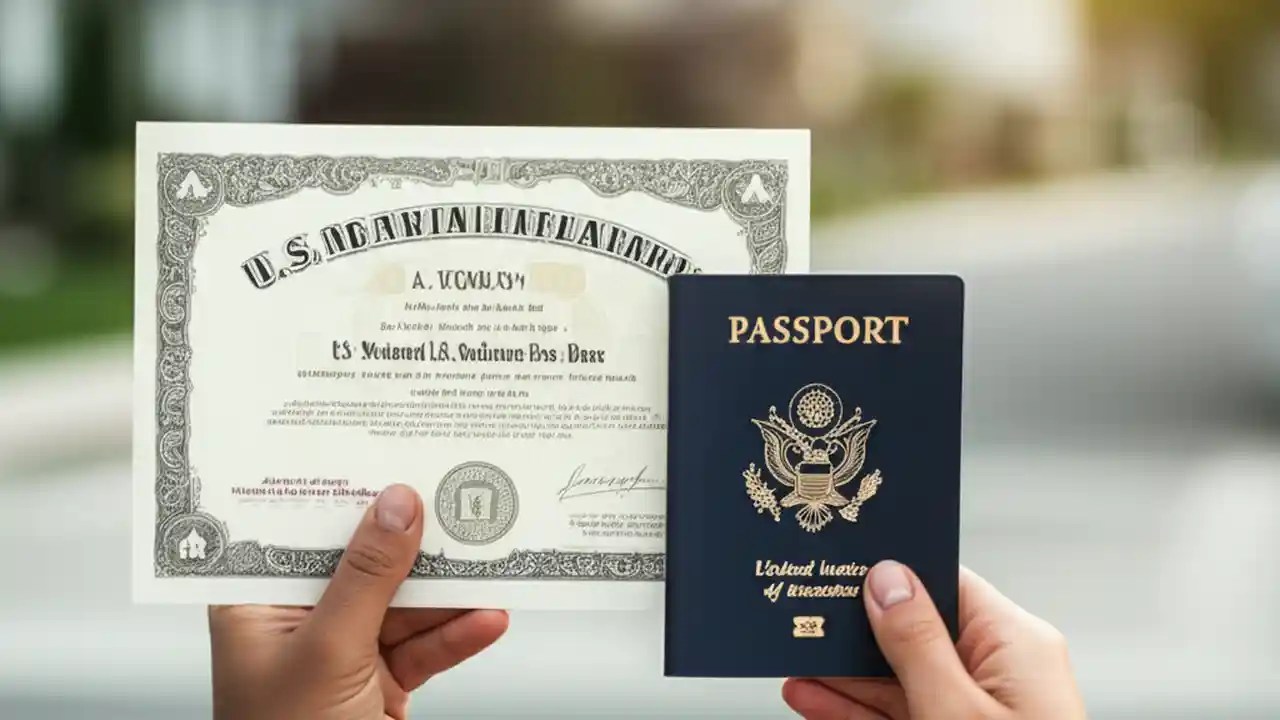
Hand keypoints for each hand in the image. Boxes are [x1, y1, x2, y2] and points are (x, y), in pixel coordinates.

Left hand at [209, 484, 508, 719]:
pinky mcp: (381, 681)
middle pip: (360, 559)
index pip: (294, 529)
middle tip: (453, 492)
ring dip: (446, 585)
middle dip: (409, 534)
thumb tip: (397, 507)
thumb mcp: (327, 652)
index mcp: (255, 604)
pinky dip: (458, 633)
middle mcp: (297, 620)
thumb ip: (366, 577)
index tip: (380, 448)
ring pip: (403, 600)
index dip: (337, 489)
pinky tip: (489, 615)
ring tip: (490, 551)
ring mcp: (343, 651)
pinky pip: (425, 645)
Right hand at [782, 562, 1086, 719]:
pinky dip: (857, 713)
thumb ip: (916, 644)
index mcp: (1016, 645)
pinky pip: (902, 715)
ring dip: (845, 678)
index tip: (841, 567)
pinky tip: (813, 702)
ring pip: (901, 680)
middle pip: (916, 633)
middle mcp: (1002, 673)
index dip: (894, 573)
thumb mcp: (954, 712)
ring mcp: (981, 712)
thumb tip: (887, 580)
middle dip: (856, 633)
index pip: (947, 584)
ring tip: (794, 666)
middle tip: (802, 620)